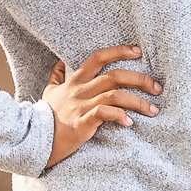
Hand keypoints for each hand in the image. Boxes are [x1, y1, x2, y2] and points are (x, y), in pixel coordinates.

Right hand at [42, 44, 160, 167]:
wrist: (33, 139)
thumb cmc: (45, 116)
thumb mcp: (50, 92)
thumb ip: (56, 76)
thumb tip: (59, 63)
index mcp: (75, 80)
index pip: (98, 57)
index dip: (119, 51)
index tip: (138, 51)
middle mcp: (80, 90)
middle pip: (114, 76)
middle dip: (140, 79)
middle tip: (157, 87)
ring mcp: (81, 106)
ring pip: (114, 95)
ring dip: (138, 102)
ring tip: (153, 110)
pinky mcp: (82, 123)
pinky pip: (104, 114)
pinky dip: (120, 116)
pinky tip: (130, 122)